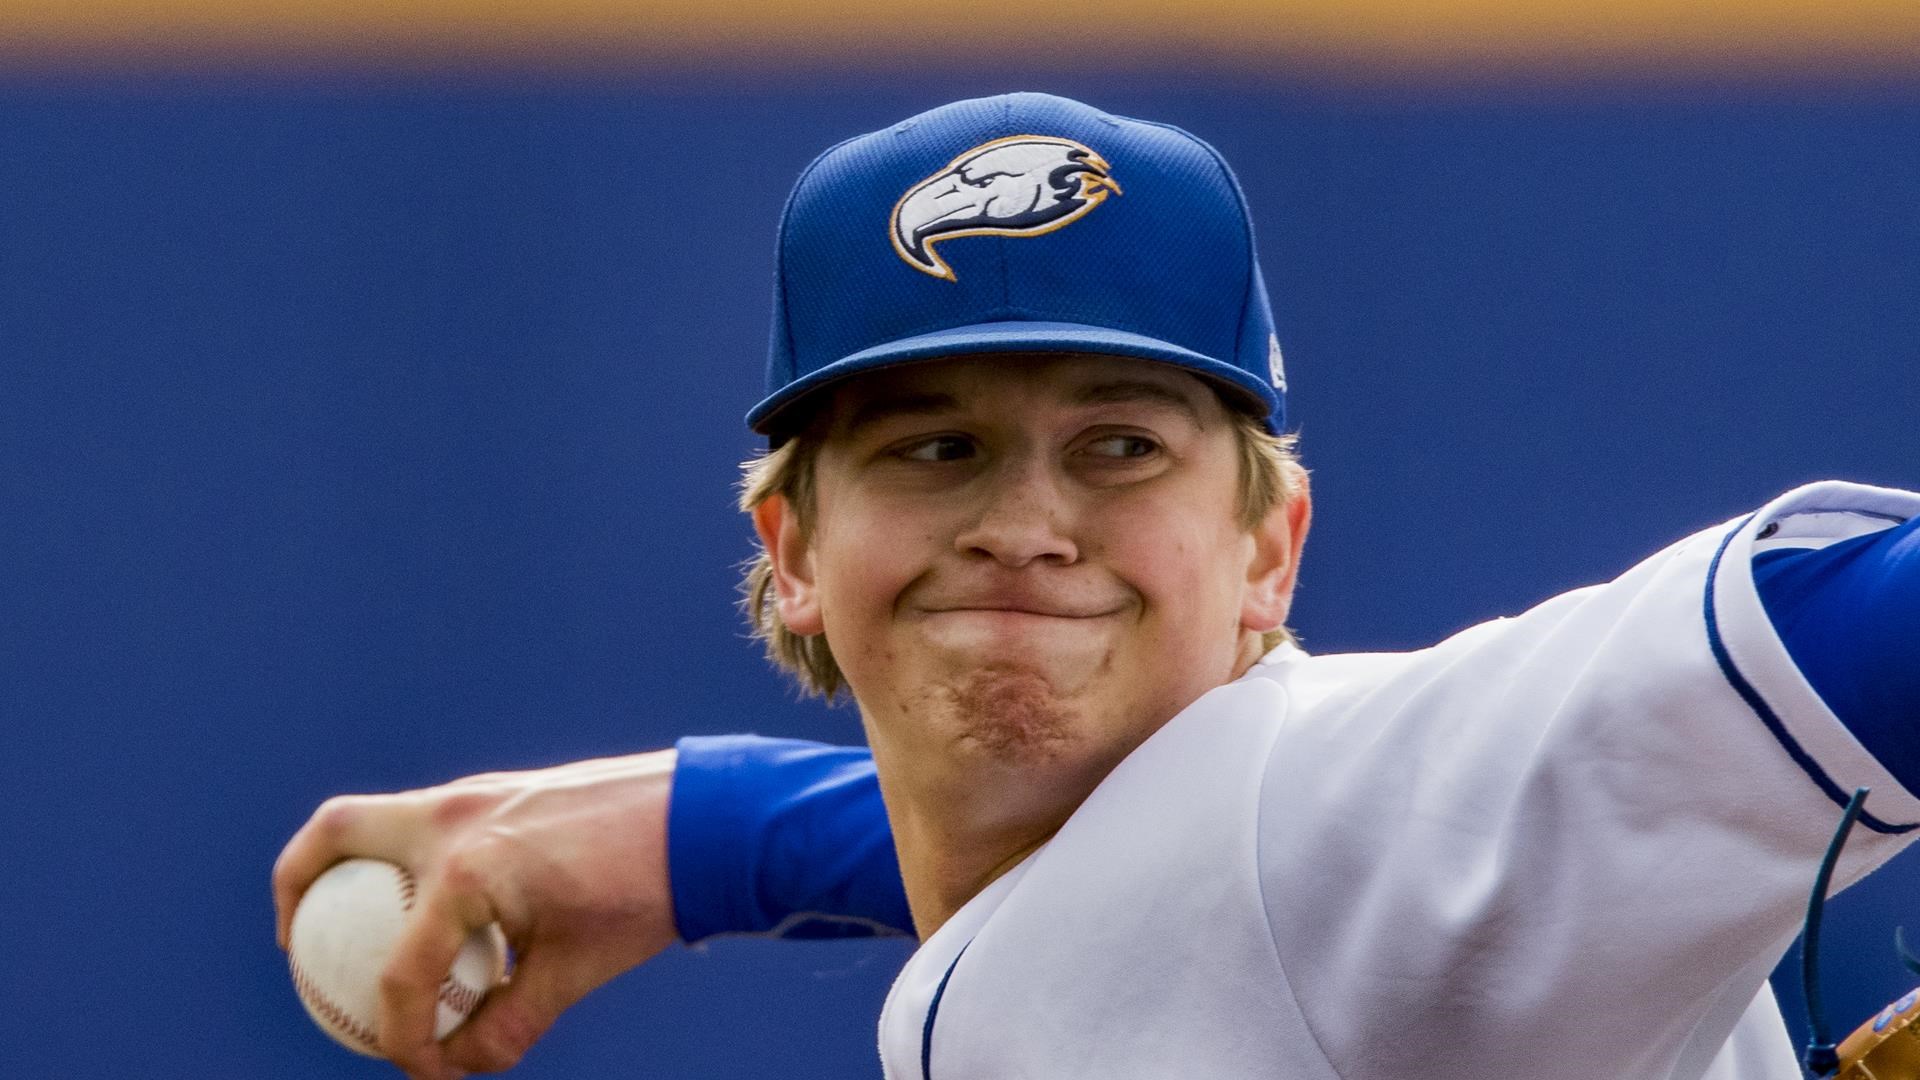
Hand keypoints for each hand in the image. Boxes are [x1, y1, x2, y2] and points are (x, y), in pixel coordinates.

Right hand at [273, 750, 680, 1078]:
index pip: (402, 973)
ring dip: (345, 866)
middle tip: (299, 947)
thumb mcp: (576, 969)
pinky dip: (400, 858)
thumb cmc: (643, 890)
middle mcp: (453, 819)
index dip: (402, 1037)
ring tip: (348, 925)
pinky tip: (428, 904)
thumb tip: (465, 1065)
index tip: (422, 1069)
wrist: (702, 817)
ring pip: (373, 817)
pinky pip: (421, 821)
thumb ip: (511, 1022)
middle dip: (295, 889)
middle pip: (334, 836)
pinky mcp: (497, 788)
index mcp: (467, 872)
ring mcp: (473, 792)